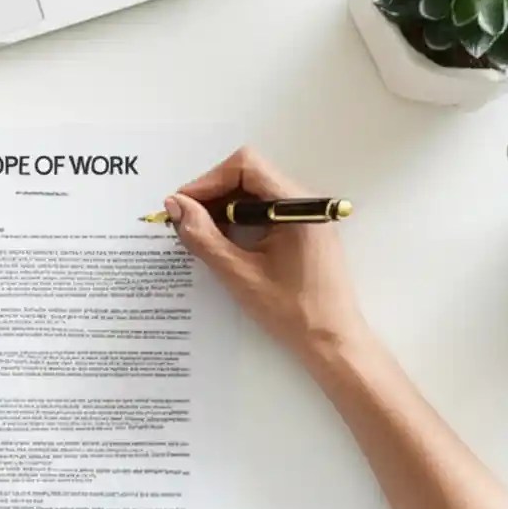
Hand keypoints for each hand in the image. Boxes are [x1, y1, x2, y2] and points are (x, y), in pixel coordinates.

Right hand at [164, 148, 368, 359]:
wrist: (333, 342)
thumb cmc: (292, 312)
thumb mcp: (239, 275)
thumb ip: (204, 237)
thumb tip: (175, 206)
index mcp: (297, 206)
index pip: (246, 166)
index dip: (208, 180)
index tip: (183, 205)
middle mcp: (305, 202)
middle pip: (249, 175)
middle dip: (213, 194)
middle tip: (185, 221)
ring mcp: (307, 215)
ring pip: (255, 192)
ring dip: (224, 207)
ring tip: (200, 233)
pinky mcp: (303, 229)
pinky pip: (265, 209)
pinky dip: (240, 219)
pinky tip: (223, 241)